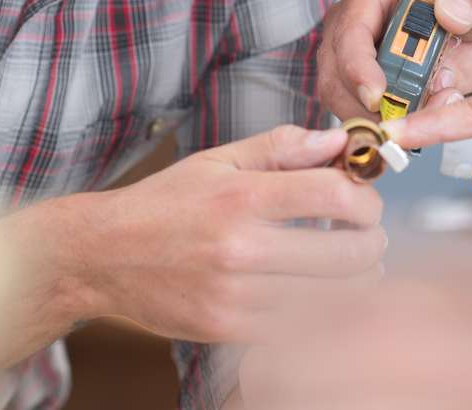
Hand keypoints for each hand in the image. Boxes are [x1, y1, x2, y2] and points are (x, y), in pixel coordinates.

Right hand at [77, 124, 383, 343]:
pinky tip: (319, 293)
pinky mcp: (227, 331)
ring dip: (356, 281)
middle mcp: (240, 247)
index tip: (365, 201)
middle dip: (371, 242)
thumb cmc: (162, 205)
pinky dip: (321, 312)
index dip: (365, 198)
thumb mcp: (217, 161)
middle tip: (367, 235)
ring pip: (330, 298)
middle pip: (344, 252)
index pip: (333, 194)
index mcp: (241, 197)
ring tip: (354, 265)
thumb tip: (337, 140)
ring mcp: (234, 296)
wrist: (100, 257)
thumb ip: (281, 147)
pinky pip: (299, 329)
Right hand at [316, 0, 471, 119]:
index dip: (358, 67)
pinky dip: (391, 126)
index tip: (377, 96)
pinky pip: (364, 116)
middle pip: (336, 73)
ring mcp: (356, 57)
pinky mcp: (367, 87)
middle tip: (414, 119)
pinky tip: (423, 121)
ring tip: (432, 113)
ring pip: (344, 100)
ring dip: (383, 119)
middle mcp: (354, 22)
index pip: (351, 31)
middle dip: (369, 104)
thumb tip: (450, 12)